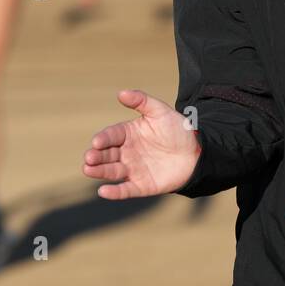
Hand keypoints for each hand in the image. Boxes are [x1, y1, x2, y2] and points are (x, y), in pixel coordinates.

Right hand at [83, 89, 199, 198]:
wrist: (196, 153)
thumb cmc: (177, 130)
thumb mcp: (161, 111)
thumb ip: (142, 101)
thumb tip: (121, 93)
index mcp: (128, 134)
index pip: (111, 135)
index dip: (103, 138)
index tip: (97, 142)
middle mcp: (126, 152)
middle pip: (106, 154)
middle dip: (96, 156)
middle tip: (89, 158)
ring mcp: (132, 169)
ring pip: (112, 171)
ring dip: (99, 171)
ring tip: (88, 170)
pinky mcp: (141, 185)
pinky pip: (125, 189)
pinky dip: (114, 192)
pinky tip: (103, 191)